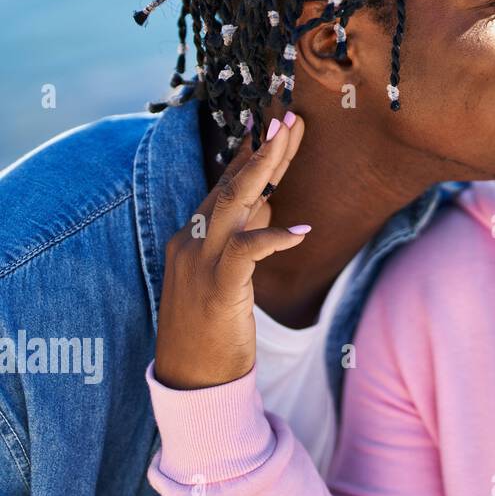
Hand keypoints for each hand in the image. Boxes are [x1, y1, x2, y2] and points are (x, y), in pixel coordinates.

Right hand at [155, 112, 308, 389]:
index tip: (276, 124)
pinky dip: (274, 238)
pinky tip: (302, 232)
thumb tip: (268, 202)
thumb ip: (245, 235)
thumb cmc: (214, 327)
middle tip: (288, 117)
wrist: (191, 378)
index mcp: (196, 235)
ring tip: (287, 139)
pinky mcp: (217, 286)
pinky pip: (247, 252)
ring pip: (233, 203)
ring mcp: (201, 261)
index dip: (253, 153)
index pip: (228, 185)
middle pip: (232, 184)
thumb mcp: (231, 272)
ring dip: (263, 169)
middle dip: (262, 149)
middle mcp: (193, 240)